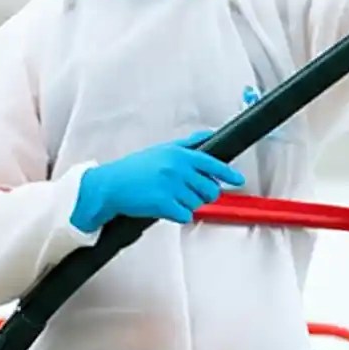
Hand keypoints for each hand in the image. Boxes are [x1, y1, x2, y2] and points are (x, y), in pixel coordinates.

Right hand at [70, 130, 245, 232]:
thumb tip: (211, 134)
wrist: (110, 185)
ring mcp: (171, 187)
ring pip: (197, 204)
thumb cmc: (135, 168)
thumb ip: (189, 143)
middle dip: (204, 194)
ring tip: (171, 197)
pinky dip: (178, 215)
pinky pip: (185, 216)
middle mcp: (178, 169)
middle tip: (189, 193)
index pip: (212, 164)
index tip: (238, 179)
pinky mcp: (163, 204)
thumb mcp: (163, 149)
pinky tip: (166, 207)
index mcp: (180, 155)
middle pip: (210, 189)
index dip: (228, 174)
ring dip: (187, 204)